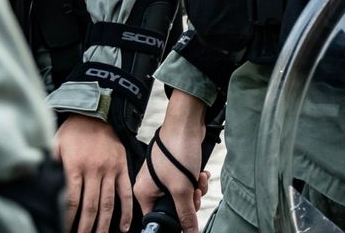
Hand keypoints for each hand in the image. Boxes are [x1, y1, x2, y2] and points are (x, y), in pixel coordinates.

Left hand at [57, 113, 133, 232]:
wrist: (97, 112)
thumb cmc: (73, 130)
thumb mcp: (54, 144)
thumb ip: (48, 165)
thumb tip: (38, 184)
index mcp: (75, 166)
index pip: (71, 202)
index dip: (68, 220)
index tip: (66, 230)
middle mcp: (94, 170)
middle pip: (90, 207)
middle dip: (85, 227)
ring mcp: (110, 170)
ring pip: (107, 204)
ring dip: (103, 225)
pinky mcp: (123, 168)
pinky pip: (125, 193)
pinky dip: (126, 212)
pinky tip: (123, 227)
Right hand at [134, 94, 209, 228]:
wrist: (186, 122)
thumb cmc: (176, 149)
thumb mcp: (182, 187)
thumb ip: (185, 212)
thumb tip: (189, 232)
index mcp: (143, 193)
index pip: (156, 218)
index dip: (174, 219)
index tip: (187, 215)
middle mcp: (150, 186)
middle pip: (172, 208)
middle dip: (188, 202)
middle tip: (194, 192)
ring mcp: (163, 177)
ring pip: (182, 196)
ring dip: (195, 190)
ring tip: (198, 178)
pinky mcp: (175, 169)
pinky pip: (186, 184)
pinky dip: (195, 180)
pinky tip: (201, 172)